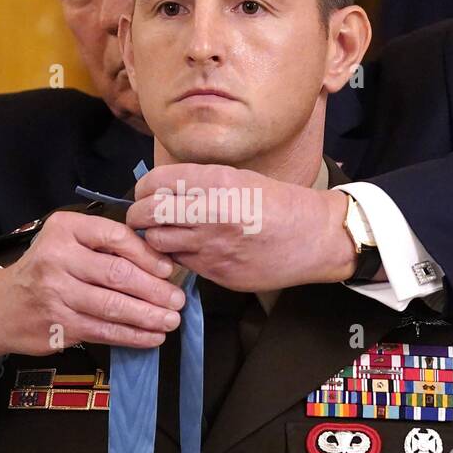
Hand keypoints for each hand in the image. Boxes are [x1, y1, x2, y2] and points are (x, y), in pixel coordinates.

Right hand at [0, 211, 186, 368]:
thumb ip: (104, 245)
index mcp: (64, 230)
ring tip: (171, 320)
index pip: (115, 237)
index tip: (168, 269)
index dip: (147, 255)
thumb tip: (159, 262)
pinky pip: (104, 331)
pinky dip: (132, 336)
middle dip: (154, 290)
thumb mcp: (67, 242)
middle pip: (117, 274)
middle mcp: (57, 258)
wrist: (1, 306)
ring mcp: (55, 294)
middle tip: (177, 300)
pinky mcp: (58, 325)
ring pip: (113, 306)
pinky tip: (151, 337)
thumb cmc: (46, 269)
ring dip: (148, 316)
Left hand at [126, 164, 357, 291]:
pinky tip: (191, 250)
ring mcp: (213, 247)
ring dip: (155, 239)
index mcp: (216, 183)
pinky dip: (178, 256)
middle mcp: (210, 214)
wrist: (314, 237)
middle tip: (141, 218)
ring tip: (166, 234)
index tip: (145, 194)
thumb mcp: (239, 179)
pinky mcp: (218, 273)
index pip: (155, 183)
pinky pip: (182, 264)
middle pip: (148, 215)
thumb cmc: (279, 203)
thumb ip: (200, 184)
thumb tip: (163, 190)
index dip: (143, 190)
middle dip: (138, 216)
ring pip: (158, 243)